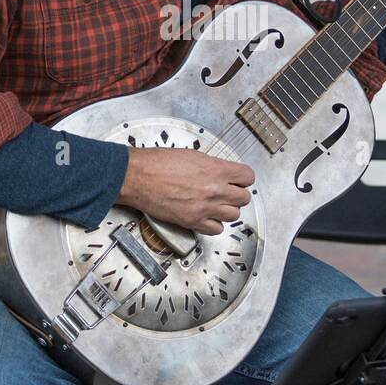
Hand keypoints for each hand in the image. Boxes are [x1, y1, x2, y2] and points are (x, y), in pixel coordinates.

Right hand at [117, 147, 254, 235]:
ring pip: (234, 215)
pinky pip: (217, 229)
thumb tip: (221, 172)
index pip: (248, 177)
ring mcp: (205, 208)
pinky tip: (207, 216)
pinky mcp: (193, 222)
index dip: (243, 178)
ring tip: (217, 204)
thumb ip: (212, 166)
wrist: (137, 177)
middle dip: (237, 194)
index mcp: (215, 169)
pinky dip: (214, 224)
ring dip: (227, 210)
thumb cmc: (157, 163)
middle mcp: (214, 190)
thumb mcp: (192, 155)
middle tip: (227, 192)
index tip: (238, 179)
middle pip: (244, 198)